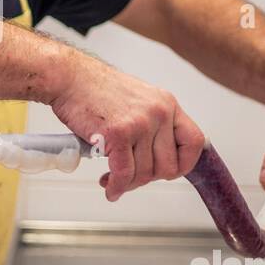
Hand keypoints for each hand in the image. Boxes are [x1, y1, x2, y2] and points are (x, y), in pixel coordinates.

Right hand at [50, 55, 205, 200]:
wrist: (70, 77)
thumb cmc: (96, 89)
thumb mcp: (138, 100)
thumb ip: (152, 124)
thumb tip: (155, 157)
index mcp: (167, 104)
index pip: (194, 142)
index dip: (184, 164)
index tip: (169, 172)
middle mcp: (159, 113)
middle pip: (168, 166)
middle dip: (148, 178)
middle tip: (132, 177)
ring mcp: (140, 123)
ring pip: (144, 173)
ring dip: (128, 184)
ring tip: (114, 180)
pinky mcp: (118, 134)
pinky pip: (124, 173)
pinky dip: (117, 186)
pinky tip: (110, 187)